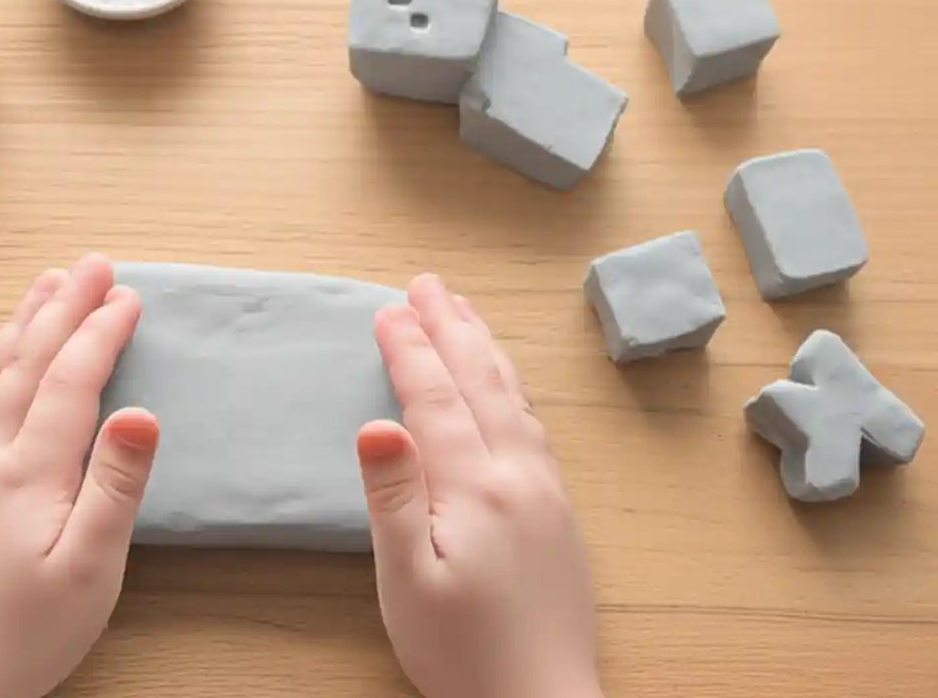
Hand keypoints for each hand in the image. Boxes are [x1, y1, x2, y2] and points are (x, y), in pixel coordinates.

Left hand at [0, 255, 158, 697]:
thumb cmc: (22, 636)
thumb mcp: (90, 572)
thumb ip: (115, 488)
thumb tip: (140, 414)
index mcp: (26, 471)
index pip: (69, 379)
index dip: (100, 332)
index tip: (128, 295)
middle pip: (24, 360)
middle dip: (61, 306)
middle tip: (91, 264)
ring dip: (18, 323)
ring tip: (43, 287)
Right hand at [357, 275, 601, 697]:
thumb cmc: (462, 651)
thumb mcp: (406, 582)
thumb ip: (392, 498)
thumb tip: (378, 420)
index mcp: (476, 487)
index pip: (436, 398)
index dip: (409, 350)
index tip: (386, 310)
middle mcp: (519, 475)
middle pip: (481, 382)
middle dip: (451, 328)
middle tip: (427, 285)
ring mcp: (546, 490)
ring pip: (514, 398)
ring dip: (485, 349)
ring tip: (464, 313)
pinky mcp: (559, 511)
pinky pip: (533, 425)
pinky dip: (511, 388)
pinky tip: (504, 386)